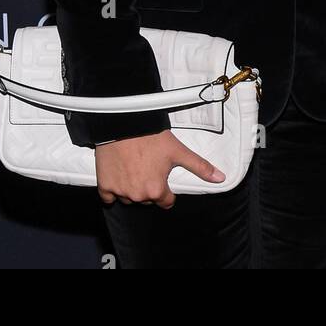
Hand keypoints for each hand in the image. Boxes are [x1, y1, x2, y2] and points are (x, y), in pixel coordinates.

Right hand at [95, 129, 224, 208]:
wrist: (124, 124)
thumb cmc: (153, 137)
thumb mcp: (179, 151)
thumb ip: (200, 167)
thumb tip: (221, 178)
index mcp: (156, 191)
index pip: (166, 201)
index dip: (167, 190)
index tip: (163, 177)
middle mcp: (138, 196)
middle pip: (147, 199)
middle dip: (149, 187)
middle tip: (149, 167)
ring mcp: (120, 192)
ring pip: (129, 198)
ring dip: (132, 188)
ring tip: (135, 167)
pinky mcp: (104, 186)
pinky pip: (109, 197)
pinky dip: (113, 190)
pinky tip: (119, 175)